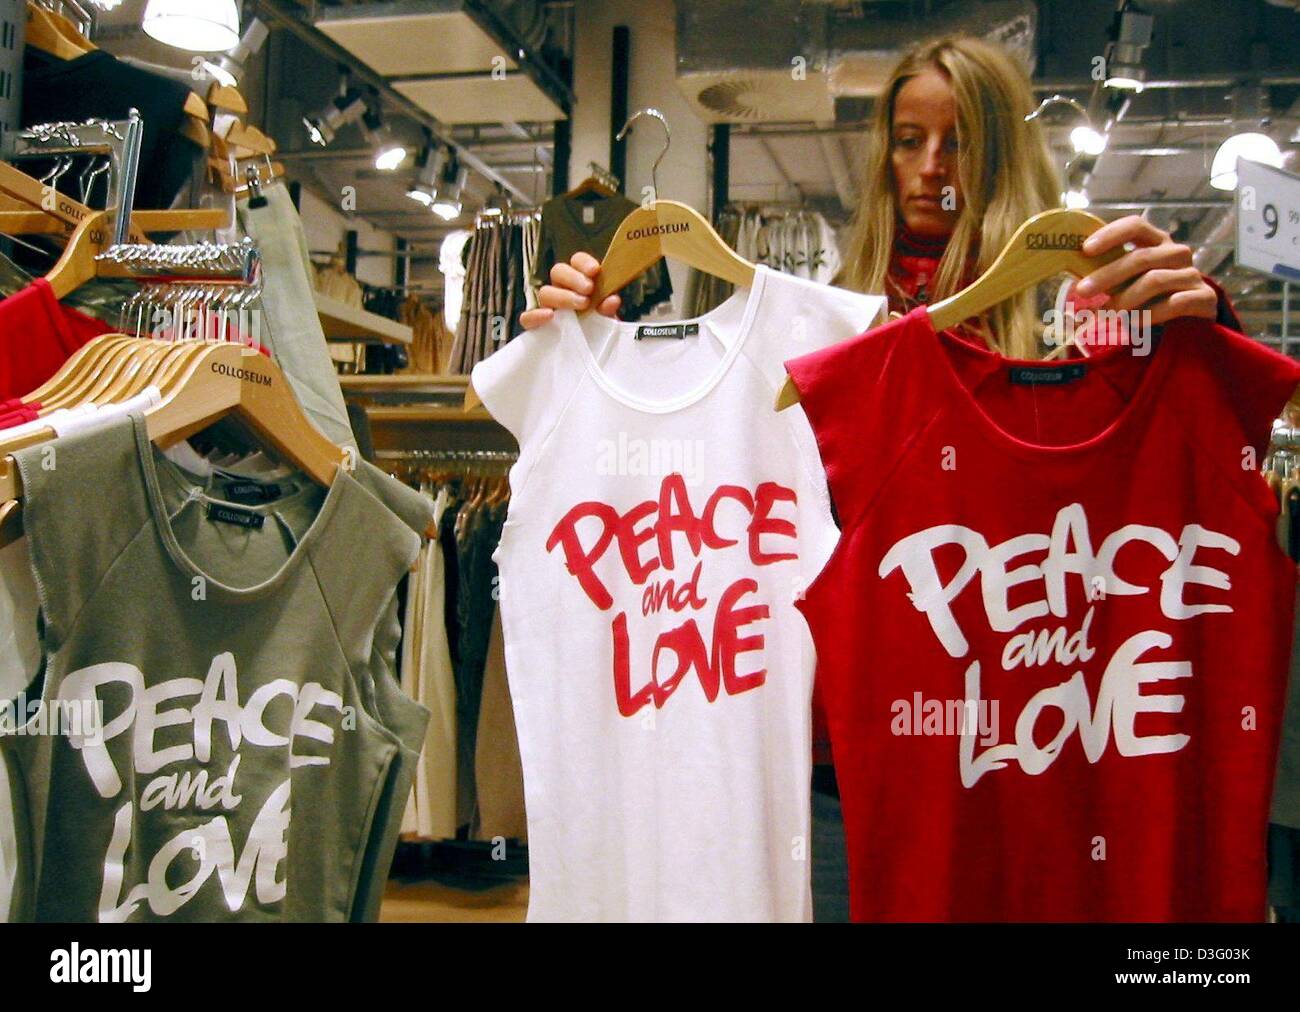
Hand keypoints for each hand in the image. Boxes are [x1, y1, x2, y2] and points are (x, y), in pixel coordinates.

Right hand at [519, 251, 621, 329]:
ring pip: (545, 292)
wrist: (595, 353)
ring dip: (562, 296)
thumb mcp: (609, 317)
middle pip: (558, 271)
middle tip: (589, 290)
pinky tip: (549, 316)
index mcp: (579, 281)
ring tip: (581, 305)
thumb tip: (612, 299)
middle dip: (573, 278)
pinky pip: (527, 318)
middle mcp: (562, 290)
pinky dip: (535, 315)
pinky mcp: (537, 326)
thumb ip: (608, 307)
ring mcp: (548, 307)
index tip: (595, 270)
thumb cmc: (601, 329)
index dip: (583, 262)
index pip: (576, 261)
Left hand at [1076, 216, 1217, 325]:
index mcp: (1156, 242)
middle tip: (1081, 291)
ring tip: (1106, 313)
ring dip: (1125, 299)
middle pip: (1141, 258)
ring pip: (1154, 281)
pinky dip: (1149, 315)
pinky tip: (1134, 324)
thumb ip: (1109, 272)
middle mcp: (1177, 253)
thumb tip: (1072, 275)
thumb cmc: (1148, 296)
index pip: (1136, 226)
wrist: (1188, 319)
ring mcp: (1192, 275)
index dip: (1111, 235)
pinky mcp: (1204, 298)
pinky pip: (1174, 303)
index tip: (1085, 250)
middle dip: (1107, 275)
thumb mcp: (1128, 280)